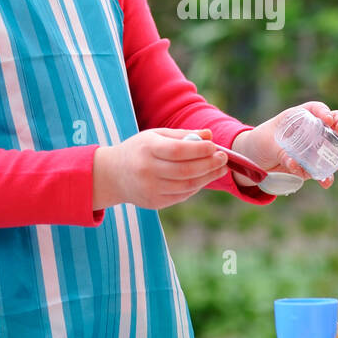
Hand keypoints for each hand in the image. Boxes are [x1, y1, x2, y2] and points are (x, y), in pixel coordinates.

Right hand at [93, 128, 228, 209]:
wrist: (113, 175)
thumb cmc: (139, 150)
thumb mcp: (156, 135)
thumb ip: (183, 135)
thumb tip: (209, 135)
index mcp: (148, 149)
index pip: (178, 151)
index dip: (199, 150)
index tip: (214, 146)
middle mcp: (147, 170)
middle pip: (185, 170)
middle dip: (209, 164)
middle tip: (224, 158)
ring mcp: (150, 189)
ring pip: (187, 186)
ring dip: (207, 177)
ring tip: (220, 169)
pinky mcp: (154, 203)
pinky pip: (182, 195)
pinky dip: (196, 187)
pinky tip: (203, 178)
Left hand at [231, 101, 337, 189]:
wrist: (255, 160)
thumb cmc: (262, 141)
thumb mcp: (268, 143)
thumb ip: (281, 151)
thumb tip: (293, 163)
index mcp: (301, 116)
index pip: (318, 109)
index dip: (325, 112)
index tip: (327, 119)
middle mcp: (313, 130)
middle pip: (337, 124)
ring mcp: (316, 148)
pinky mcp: (313, 166)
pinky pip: (325, 170)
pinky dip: (328, 176)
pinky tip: (325, 182)